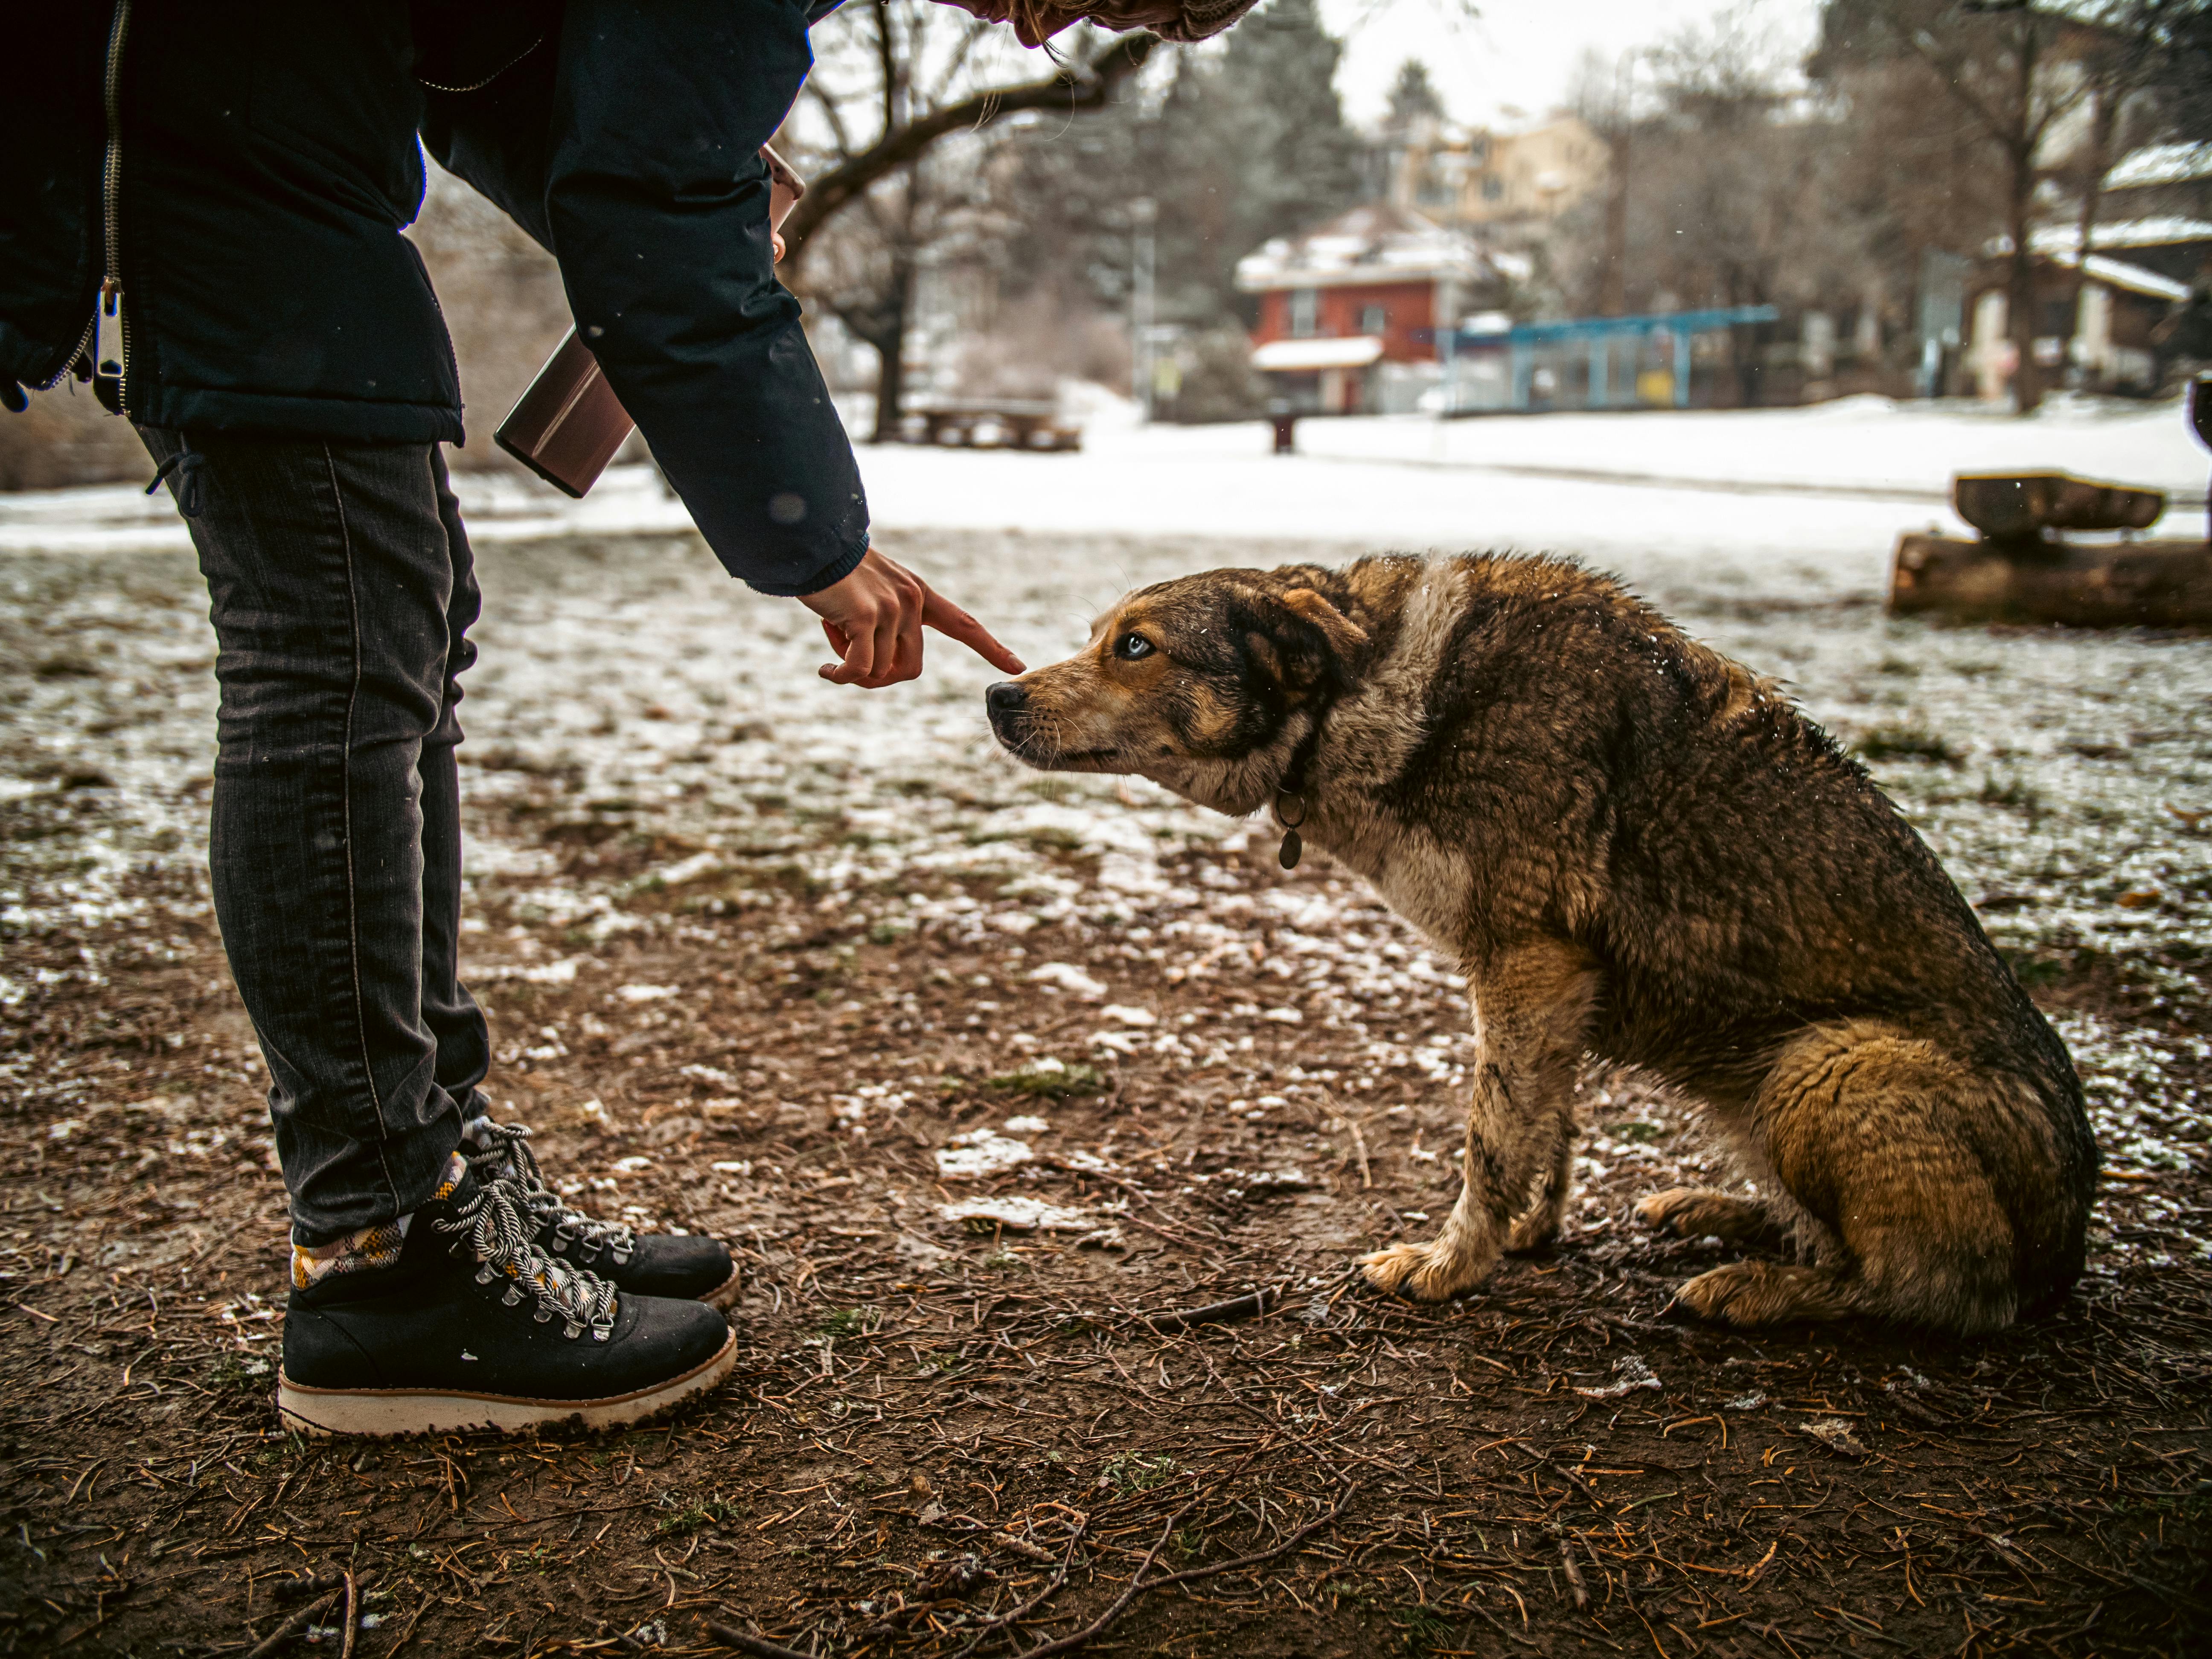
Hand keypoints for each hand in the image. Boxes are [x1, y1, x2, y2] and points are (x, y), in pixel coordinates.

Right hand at [799, 546, 1024, 688]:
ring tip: (830, 636)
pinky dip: (841, 676)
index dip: (990, 646)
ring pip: (879, 671)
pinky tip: (824, 670)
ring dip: (849, 667)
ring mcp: (893, 608)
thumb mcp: (867, 596)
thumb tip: (870, 670)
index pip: (963, 623)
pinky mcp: (869, 617)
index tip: (1018, 665)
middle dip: (878, 678)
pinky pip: (859, 669)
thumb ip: (882, 626)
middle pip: (909, 669)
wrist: (811, 544)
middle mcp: (913, 601)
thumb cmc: (832, 573)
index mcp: (918, 594)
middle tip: (846, 669)